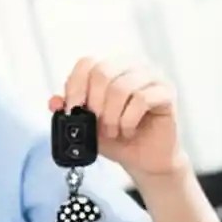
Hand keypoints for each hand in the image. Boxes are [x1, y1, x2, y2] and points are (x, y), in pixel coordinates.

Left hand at [51, 57, 188, 180]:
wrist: (142, 158)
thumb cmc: (115, 138)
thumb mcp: (84, 125)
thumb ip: (69, 111)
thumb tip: (54, 101)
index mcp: (110, 68)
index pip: (87, 63)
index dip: (75, 86)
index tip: (72, 109)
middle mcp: (132, 66)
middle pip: (103, 71)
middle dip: (94, 103)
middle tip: (96, 124)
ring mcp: (152, 77)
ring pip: (122, 87)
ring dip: (112, 116)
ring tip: (113, 131)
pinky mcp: (166, 92)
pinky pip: (142, 99)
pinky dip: (128, 120)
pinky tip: (128, 131)